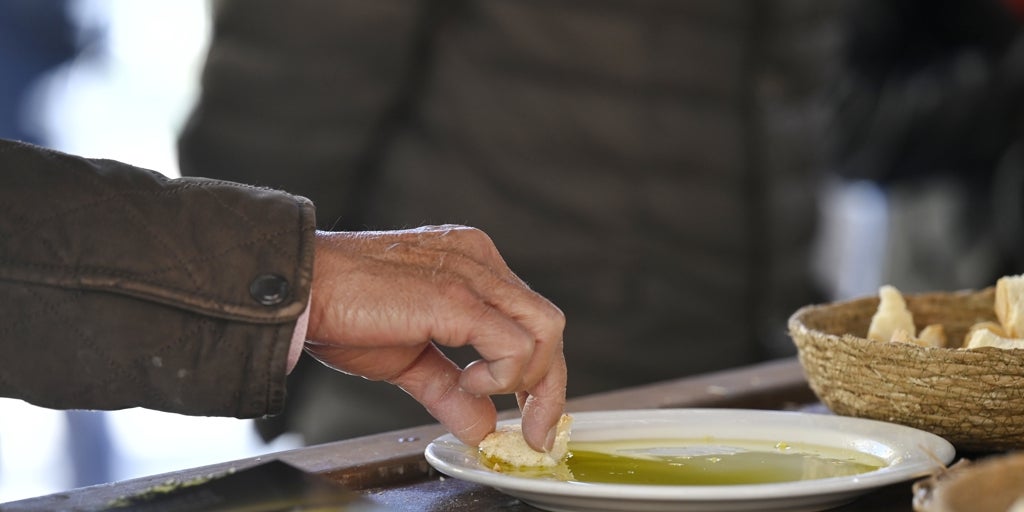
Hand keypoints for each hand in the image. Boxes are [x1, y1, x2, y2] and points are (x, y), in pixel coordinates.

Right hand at [303, 225, 566, 450]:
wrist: (298, 289)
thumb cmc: (340, 310)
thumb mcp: (408, 360)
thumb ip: (448, 389)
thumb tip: (480, 426)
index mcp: (471, 266)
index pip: (530, 320)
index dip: (540, 373)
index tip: (536, 419)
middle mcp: (479, 262)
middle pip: (547, 325)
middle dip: (548, 387)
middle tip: (537, 433)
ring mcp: (471, 275)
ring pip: (544, 330)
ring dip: (528, 380)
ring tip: (480, 393)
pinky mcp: (455, 298)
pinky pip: (512, 343)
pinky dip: (502, 375)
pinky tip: (467, 381)